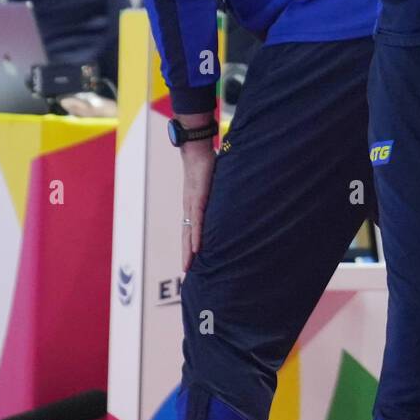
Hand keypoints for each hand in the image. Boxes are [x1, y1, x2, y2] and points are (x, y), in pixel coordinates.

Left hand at [180, 135, 216, 273]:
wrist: (196, 149)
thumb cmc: (206, 161)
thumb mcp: (215, 180)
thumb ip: (220, 189)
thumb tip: (233, 190)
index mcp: (194, 203)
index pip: (191, 226)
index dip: (190, 242)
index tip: (192, 257)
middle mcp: (190, 206)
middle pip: (186, 234)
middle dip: (186, 253)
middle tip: (186, 271)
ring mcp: (192, 204)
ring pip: (189, 232)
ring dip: (188, 250)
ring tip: (188, 267)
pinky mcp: (197, 199)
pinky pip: (197, 221)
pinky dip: (196, 236)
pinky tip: (196, 249)